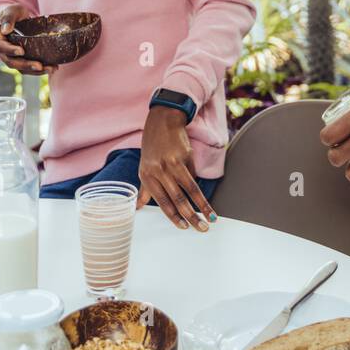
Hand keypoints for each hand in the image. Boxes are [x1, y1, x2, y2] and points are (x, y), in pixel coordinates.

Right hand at [0, 4, 56, 75]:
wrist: (13, 20)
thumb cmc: (12, 13)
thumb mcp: (12, 10)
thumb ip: (8, 18)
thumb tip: (6, 29)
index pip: (0, 46)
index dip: (10, 50)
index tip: (21, 51)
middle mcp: (0, 49)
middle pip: (10, 61)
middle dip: (25, 65)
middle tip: (39, 66)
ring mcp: (9, 56)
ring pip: (19, 67)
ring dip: (34, 70)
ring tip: (50, 68)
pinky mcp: (18, 59)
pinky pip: (26, 68)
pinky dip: (38, 70)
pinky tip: (50, 67)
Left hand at [137, 105, 214, 231]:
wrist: (163, 121)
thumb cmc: (153, 146)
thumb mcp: (144, 167)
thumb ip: (145, 189)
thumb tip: (138, 208)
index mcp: (147, 176)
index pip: (163, 202)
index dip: (174, 216)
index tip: (184, 227)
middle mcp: (159, 171)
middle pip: (178, 199)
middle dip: (191, 216)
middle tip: (201, 228)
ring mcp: (172, 163)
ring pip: (190, 190)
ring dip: (202, 206)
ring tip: (211, 218)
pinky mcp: (185, 156)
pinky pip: (193, 176)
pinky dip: (198, 187)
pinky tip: (203, 197)